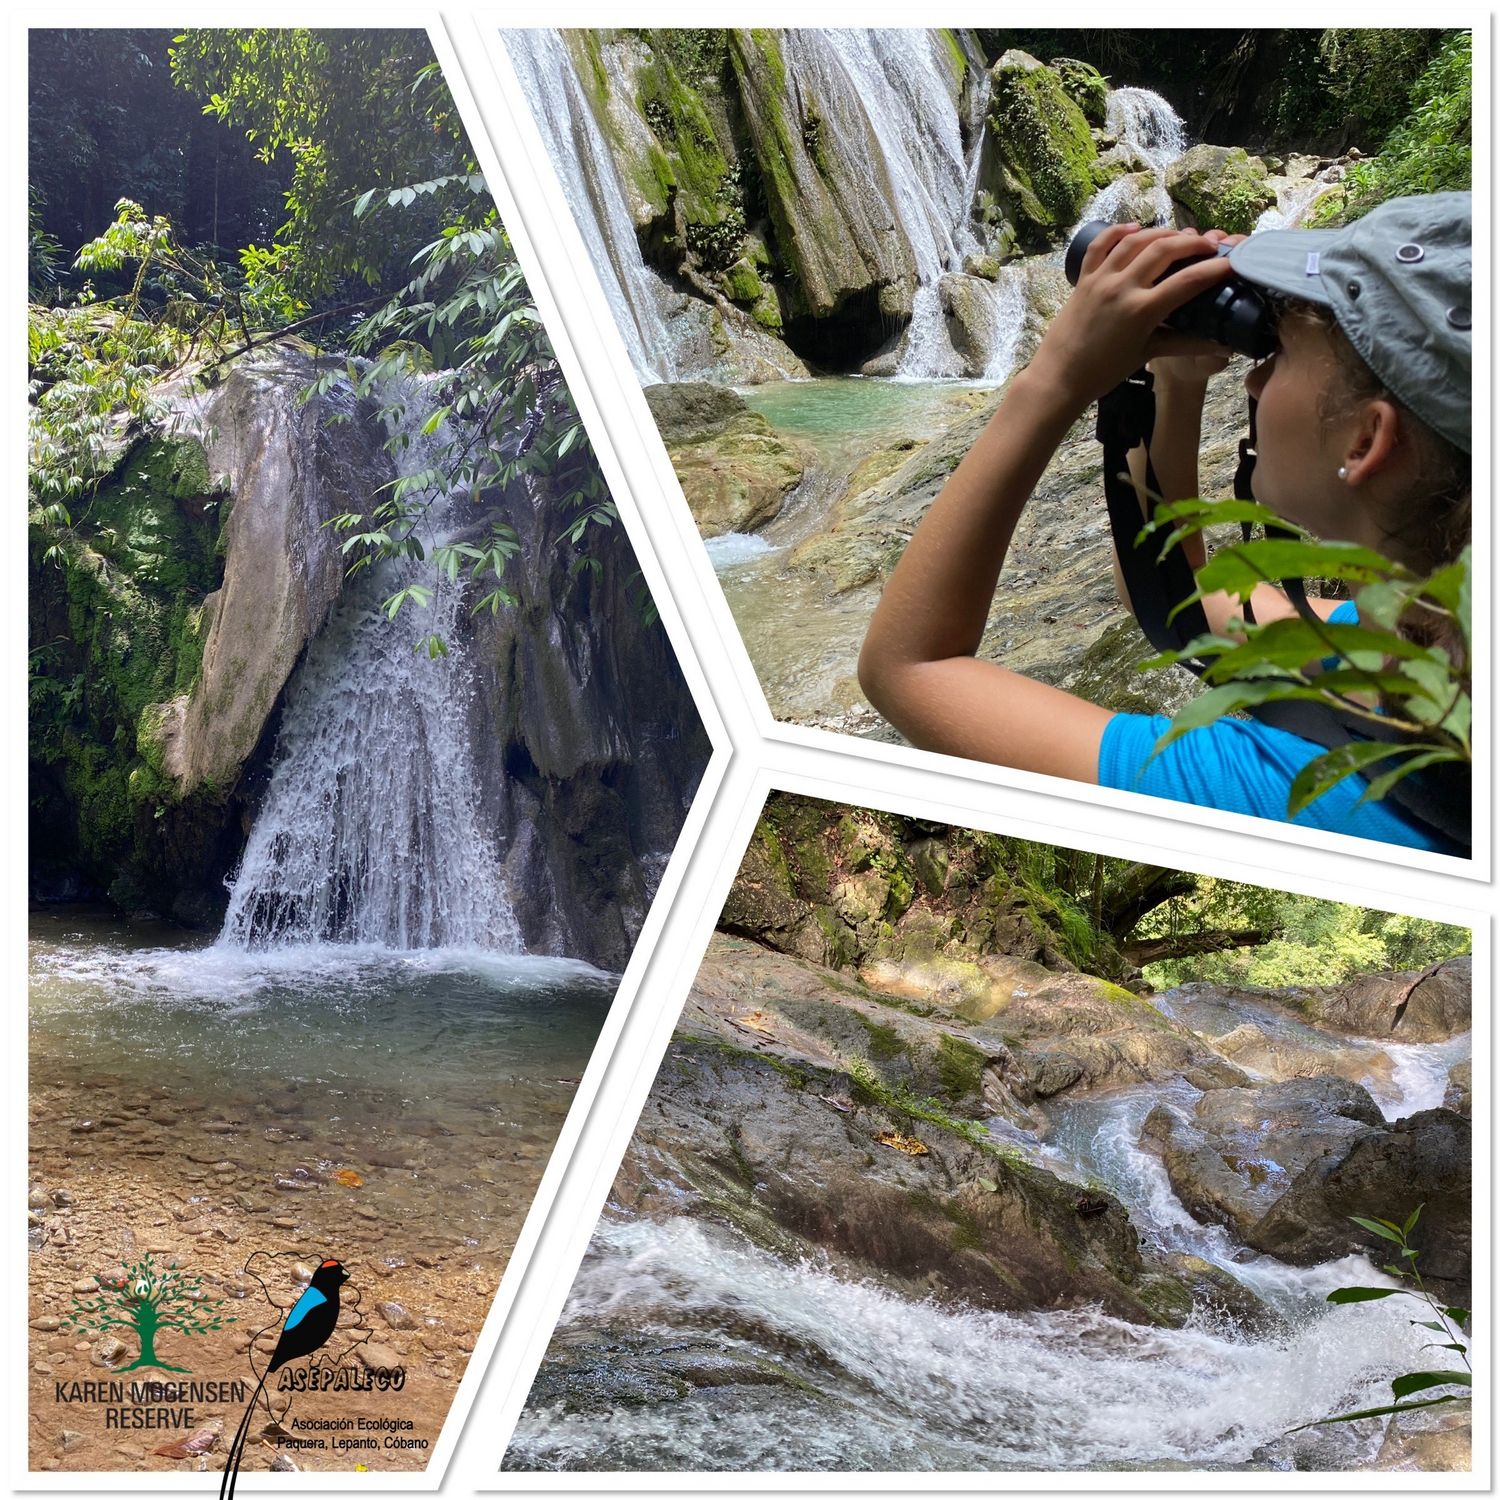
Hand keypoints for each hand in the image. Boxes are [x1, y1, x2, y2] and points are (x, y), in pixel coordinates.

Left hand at [1028, 224, 1238, 406]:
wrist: (1060, 376)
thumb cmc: (1104, 372)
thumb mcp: (1147, 354)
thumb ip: (1185, 344)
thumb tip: (1222, 346)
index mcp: (1141, 310)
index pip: (1188, 280)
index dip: (1215, 269)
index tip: (1231, 263)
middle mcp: (1122, 287)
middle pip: (1165, 249)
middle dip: (1192, 242)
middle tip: (1208, 245)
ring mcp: (1100, 279)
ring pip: (1136, 241)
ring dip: (1161, 233)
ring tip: (1178, 237)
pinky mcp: (1083, 278)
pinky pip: (1101, 244)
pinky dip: (1119, 231)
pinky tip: (1136, 228)